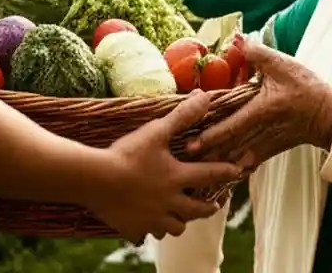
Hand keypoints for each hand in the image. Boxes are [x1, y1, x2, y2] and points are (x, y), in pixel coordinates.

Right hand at [86, 92, 242, 243]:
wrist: (94, 179)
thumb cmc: (126, 154)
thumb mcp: (155, 131)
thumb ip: (182, 116)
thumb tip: (206, 96)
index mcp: (176, 178)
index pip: (210, 175)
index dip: (226, 171)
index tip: (237, 171)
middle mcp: (169, 202)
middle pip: (196, 210)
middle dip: (207, 208)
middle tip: (212, 205)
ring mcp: (151, 219)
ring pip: (173, 228)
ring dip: (179, 222)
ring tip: (178, 218)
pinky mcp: (132, 228)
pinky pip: (145, 235)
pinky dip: (148, 230)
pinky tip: (145, 226)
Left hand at [187, 41, 331, 170]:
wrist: (327, 114)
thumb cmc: (306, 88)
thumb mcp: (284, 65)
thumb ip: (257, 53)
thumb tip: (236, 39)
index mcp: (263, 110)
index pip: (234, 125)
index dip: (213, 134)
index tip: (193, 141)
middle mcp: (262, 131)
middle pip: (229, 146)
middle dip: (207, 153)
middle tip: (184, 157)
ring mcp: (265, 144)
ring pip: (235, 157)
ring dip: (215, 162)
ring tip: (192, 167)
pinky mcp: (269, 150)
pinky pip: (247, 162)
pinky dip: (231, 168)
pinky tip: (216, 175)